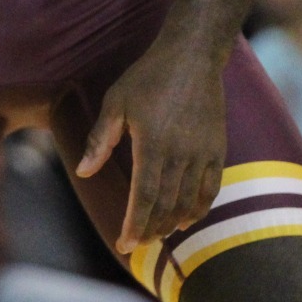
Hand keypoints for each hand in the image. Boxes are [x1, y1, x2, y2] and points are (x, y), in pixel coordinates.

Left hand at [77, 40, 225, 252]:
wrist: (193, 56)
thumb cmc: (148, 77)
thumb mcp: (116, 102)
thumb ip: (101, 139)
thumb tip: (84, 172)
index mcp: (152, 144)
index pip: (143, 198)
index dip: (134, 225)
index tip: (125, 244)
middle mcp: (180, 153)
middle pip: (166, 206)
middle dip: (151, 230)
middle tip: (139, 243)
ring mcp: (202, 152)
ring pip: (189, 202)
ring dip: (173, 223)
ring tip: (160, 234)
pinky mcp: (218, 148)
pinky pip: (212, 188)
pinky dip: (200, 208)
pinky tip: (188, 218)